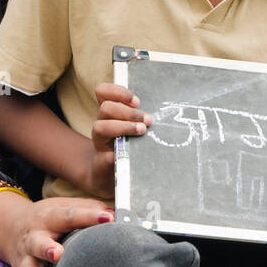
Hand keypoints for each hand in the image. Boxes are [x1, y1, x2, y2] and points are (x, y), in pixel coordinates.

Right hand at [2, 197, 113, 266]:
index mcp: (49, 218)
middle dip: (46, 249)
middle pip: (37, 243)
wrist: (11, 228)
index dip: (88, 216)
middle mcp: (34, 238)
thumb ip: (89, 210)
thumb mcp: (65, 206)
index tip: (107, 219)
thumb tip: (118, 216)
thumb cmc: (49, 219)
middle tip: (57, 254)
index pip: (69, 215)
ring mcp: (26, 259)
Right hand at [87, 82, 151, 199]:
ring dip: (124, 127)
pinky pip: (106, 156)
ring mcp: (99, 143)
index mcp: (108, 113)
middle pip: (106, 108)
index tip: (137, 101)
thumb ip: (141, 117)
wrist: (109, 175)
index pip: (102, 91)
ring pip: (100, 127)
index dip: (117, 92)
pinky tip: (130, 155)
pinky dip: (117, 154)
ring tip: (142, 131)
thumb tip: (167, 110)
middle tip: (148, 120)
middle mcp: (101, 124)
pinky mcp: (101, 162)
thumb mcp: (132, 127)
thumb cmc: (127, 146)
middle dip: (128, 112)